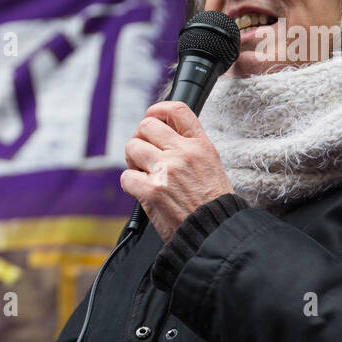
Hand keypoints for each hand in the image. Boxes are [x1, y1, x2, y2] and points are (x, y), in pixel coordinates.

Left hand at [120, 101, 234, 242]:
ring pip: (132, 148)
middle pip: (146, 126)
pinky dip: (130, 184)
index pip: (177, 110)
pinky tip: (142, 191)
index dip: (158, 109)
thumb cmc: (212, 203)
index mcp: (200, 145)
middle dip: (140, 139)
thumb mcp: (211, 165)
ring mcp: (165, 171)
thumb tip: (163, 135)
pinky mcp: (151, 191)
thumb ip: (189, 148)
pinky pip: (126, 176)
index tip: (151, 117)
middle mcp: (182, 153)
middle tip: (144, 155)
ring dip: (133, 161)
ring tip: (143, 173)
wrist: (215, 231)